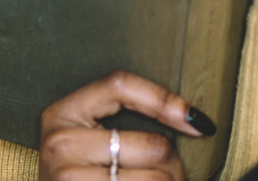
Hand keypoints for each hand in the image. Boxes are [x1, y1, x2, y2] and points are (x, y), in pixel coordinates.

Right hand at [39, 71, 213, 180]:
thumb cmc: (79, 175)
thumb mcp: (86, 140)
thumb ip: (120, 122)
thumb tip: (195, 121)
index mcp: (60, 113)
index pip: (119, 85)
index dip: (164, 99)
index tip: (197, 121)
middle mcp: (60, 143)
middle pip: (152, 144)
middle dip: (173, 164)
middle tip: (169, 175)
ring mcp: (69, 176)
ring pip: (157, 178)